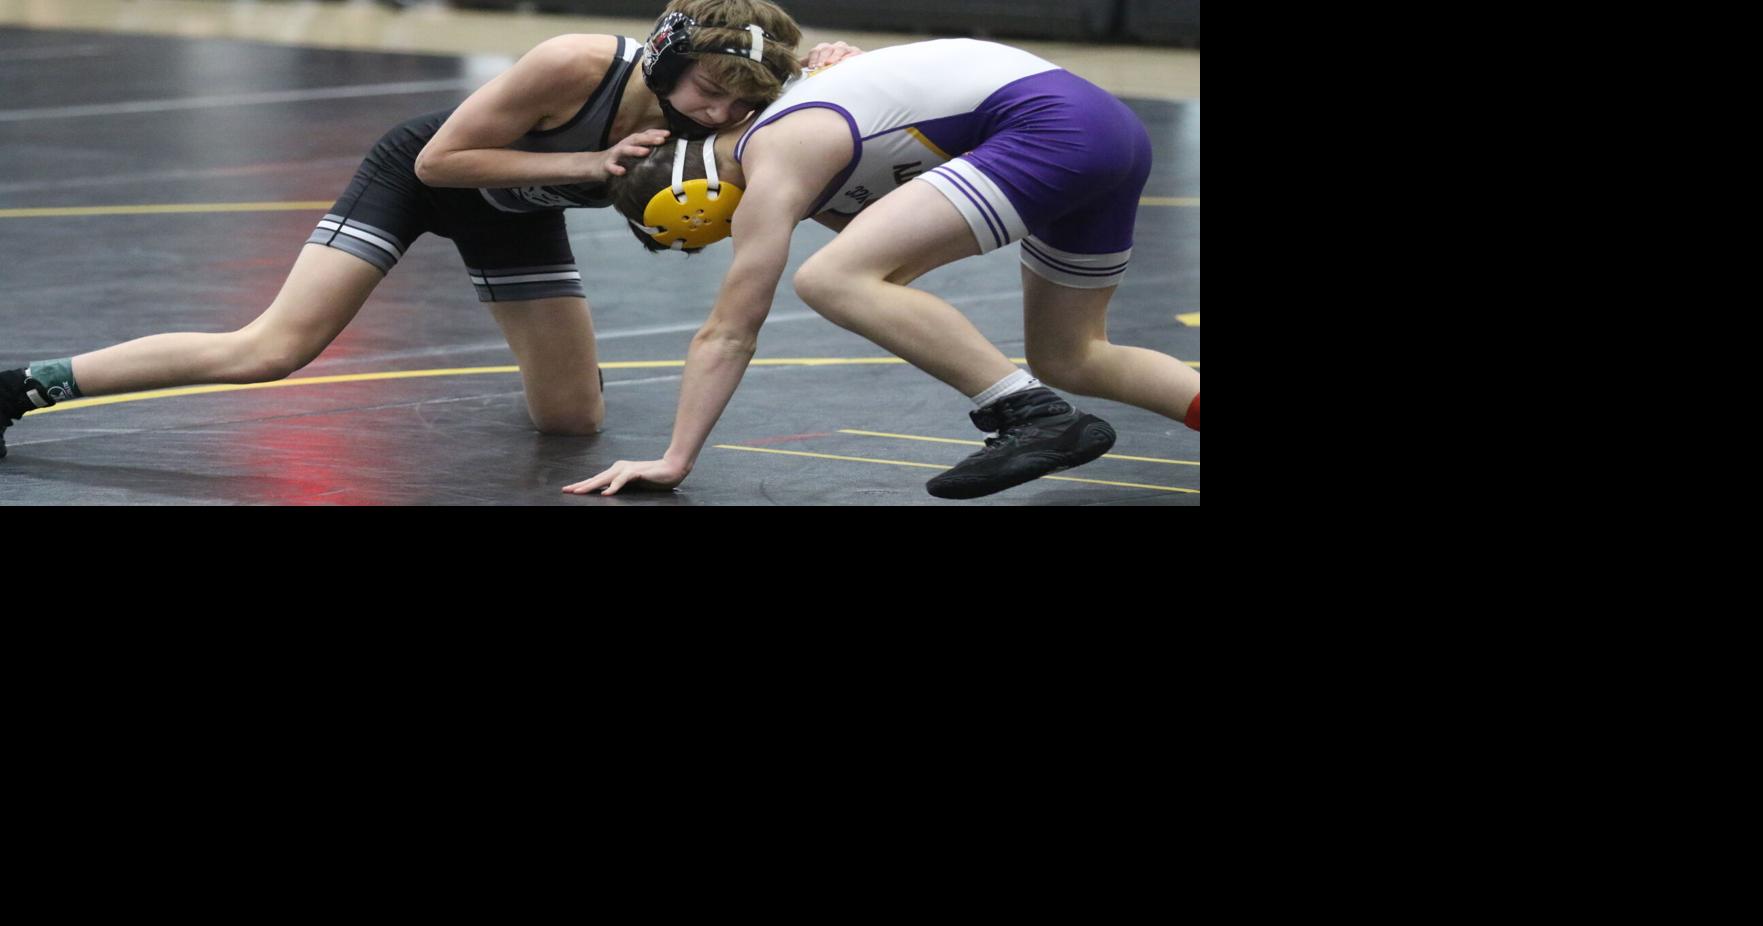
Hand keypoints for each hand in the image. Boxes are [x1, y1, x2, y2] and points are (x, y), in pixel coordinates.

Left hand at [563, 458, 689, 495]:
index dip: (583, 484)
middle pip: (596, 478)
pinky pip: (622, 481)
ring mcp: (627, 469)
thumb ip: (620, 486)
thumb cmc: (653, 477)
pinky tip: (605, 494)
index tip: (569, 490)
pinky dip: (613, 487)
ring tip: (579, 492)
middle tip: (566, 490)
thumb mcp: (633, 484)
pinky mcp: (636, 472)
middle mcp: (619, 467)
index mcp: (617, 470)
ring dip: (591, 486)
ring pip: (605, 479)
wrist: (672, 468)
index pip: (597, 479)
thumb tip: (606, 492)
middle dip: (580, 485)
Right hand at [590, 128, 669, 180]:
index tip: (668, 134)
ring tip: (646, 152)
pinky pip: (611, 167)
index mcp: (632, 142)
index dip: (656, 133)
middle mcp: (624, 145)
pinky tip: (622, 171)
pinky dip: (616, 169)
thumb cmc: (620, 158)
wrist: (596, 164)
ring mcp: (615, 155)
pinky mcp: (607, 165)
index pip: (645, 134)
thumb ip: (646, 149)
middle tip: (661, 140)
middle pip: (636, 139)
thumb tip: (665, 150)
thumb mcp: (633, 151)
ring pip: (625, 150)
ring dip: (635, 150)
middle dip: (649, 139)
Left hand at [799, 41, 861, 69]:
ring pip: (840, 49)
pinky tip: (845, 63)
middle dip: (823, 58)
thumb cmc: (833, 72)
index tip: (811, 67)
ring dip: (834, 57)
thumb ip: (807, 64)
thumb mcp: (819, 67)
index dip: (813, 58)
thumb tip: (792, 66)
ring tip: (830, 64)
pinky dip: (850, 57)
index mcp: (825, 49)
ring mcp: (848, 50)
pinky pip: (854, 54)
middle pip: (827, 48)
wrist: (855, 74)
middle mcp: (836, 47)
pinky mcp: (859, 54)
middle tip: (819, 67)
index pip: (816, 51)